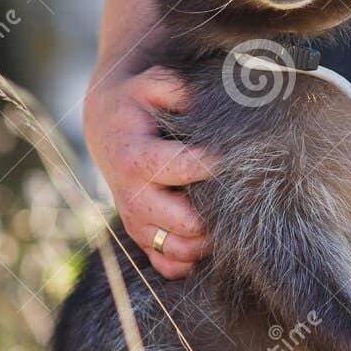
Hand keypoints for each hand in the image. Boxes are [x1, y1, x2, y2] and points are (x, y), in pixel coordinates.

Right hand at [82, 64, 218, 277]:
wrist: (107, 127)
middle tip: (243, 198)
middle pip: (183, 223)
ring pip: (177, 251)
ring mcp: (136, 221)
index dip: (215, 166)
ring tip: (232, 220)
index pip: (183, 170)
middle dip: (217, 215)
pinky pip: (166, 266)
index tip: (238, 158)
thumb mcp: (154, 83)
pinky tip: (209, 241)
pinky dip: (190, 263)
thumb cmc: (138, 103)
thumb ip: (178, 89)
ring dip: (207, 242)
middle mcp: (132, 197)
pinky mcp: (142, 236)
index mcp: (135, 159)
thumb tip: (205, 105)